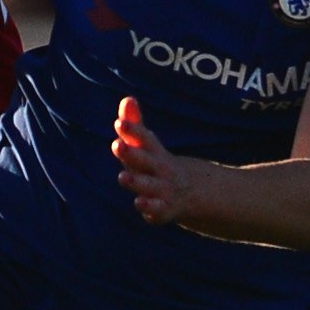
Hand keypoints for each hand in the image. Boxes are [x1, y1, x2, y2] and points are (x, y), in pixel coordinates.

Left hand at [111, 96, 203, 225]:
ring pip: (149, 186)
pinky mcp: (163, 210)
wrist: (192, 192)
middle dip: (132, 153)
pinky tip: (138, 203)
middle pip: (145, 160)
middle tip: (117, 145)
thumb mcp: (148, 147)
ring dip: (137, 181)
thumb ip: (135, 125)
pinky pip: (157, 210)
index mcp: (154, 153)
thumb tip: (127, 99)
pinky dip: (150, 207)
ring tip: (123, 177)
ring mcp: (163, 189)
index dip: (133, 130)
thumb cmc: (158, 164)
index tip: (119, 123)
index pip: (144, 139)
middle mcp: (160, 170)